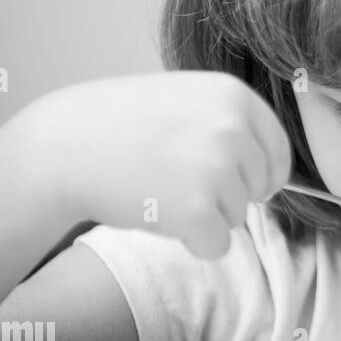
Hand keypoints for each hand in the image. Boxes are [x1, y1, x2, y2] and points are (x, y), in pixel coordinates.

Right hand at [35, 72, 291, 258]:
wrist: (62, 147)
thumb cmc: (122, 126)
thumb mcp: (188, 102)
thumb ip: (233, 126)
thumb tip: (279, 173)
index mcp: (235, 96)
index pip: (279, 151)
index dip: (262, 175)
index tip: (245, 185)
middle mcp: (233, 128)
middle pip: (260, 187)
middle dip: (229, 196)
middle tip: (180, 184)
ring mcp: (217, 168)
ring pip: (238, 217)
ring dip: (205, 216)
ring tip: (160, 190)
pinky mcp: (198, 210)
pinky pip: (218, 244)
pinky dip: (192, 242)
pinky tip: (159, 216)